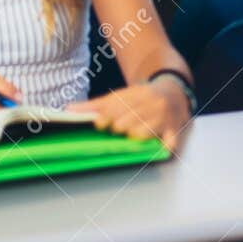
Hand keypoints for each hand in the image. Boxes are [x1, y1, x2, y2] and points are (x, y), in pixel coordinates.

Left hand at [70, 81, 190, 151]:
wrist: (174, 91)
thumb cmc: (140, 98)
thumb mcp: (120, 97)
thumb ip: (95, 105)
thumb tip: (68, 109)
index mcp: (135, 95)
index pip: (115, 109)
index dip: (104, 119)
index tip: (101, 124)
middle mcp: (150, 105)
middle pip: (126, 123)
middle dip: (120, 128)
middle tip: (120, 128)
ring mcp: (163, 118)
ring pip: (142, 134)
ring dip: (136, 138)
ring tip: (134, 135)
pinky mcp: (174, 129)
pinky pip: (169, 142)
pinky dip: (163, 148)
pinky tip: (158, 149)